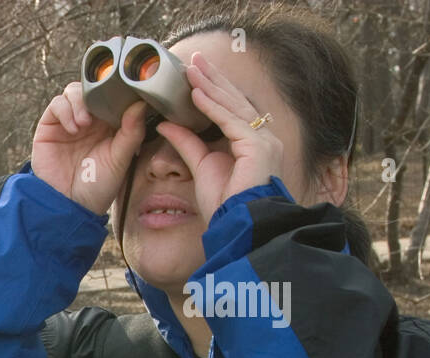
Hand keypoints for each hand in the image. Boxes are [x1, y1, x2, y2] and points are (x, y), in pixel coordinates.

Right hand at [32, 83, 148, 215]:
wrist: (69, 205)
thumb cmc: (97, 186)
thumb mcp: (120, 159)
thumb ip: (131, 131)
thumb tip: (140, 103)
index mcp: (110, 123)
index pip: (114, 94)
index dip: (119, 88)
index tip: (126, 90)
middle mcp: (90, 119)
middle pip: (93, 87)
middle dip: (98, 92)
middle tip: (102, 110)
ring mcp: (69, 121)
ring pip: (74, 91)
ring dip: (80, 101)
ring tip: (85, 123)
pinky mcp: (50, 126)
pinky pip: (57, 104)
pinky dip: (66, 111)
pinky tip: (74, 128)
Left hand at [152, 52, 283, 223]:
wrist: (237, 225)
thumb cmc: (223, 204)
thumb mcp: (200, 166)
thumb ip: (186, 143)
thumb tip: (165, 123)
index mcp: (252, 141)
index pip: (231, 108)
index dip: (213, 89)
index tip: (194, 73)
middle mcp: (262, 136)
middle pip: (234, 100)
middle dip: (213, 79)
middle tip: (194, 60)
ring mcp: (264, 140)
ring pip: (233, 106)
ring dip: (210, 86)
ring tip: (192, 69)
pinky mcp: (258, 146)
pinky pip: (231, 120)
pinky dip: (212, 106)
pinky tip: (196, 93)